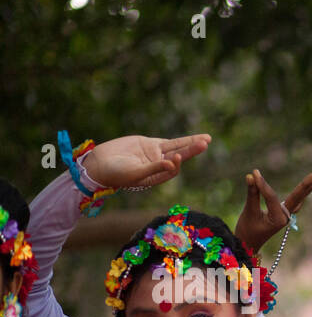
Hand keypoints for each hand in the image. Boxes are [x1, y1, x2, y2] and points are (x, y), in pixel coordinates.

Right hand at [79, 133, 210, 188]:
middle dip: (193, 149)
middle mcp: (159, 165)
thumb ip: (153, 169)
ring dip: (190, 143)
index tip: (177, 156)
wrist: (99, 164)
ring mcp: (154, 154)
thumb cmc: (115, 174)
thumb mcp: (135, 173)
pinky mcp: (148, 144)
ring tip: (206, 139)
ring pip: (176, 146)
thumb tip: (171, 164)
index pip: (173, 169)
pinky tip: (191, 140)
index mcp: (157, 177)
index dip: (177, 162)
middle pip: (179, 155)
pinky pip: (166, 142)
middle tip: (206, 142)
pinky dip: (179, 141)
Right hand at [235, 169, 311, 255]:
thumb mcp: (249, 212)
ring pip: (298, 199)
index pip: (272, 197)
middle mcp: (285, 218)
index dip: (262, 185)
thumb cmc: (247, 230)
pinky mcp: (283, 214)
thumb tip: (251, 176)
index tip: (255, 173)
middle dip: (306, 186)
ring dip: (307, 188)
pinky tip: (308, 187)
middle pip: (297, 199)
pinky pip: (293, 202)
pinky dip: (300, 193)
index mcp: (278, 220)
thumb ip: (252, 194)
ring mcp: (285, 216)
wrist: (248, 244)